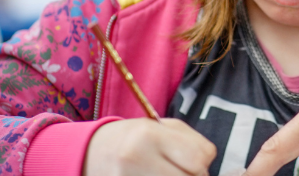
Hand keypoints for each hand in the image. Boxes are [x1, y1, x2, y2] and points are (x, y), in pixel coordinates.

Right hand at [84, 118, 216, 175]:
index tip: (190, 159)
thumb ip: (193, 143)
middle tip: (178, 169)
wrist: (91, 153)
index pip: (199, 159)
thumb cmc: (135, 139)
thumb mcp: (162, 127)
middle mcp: (136, 159)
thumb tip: (207, 169)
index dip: (203, 162)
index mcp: (149, 135)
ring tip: (166, 174)